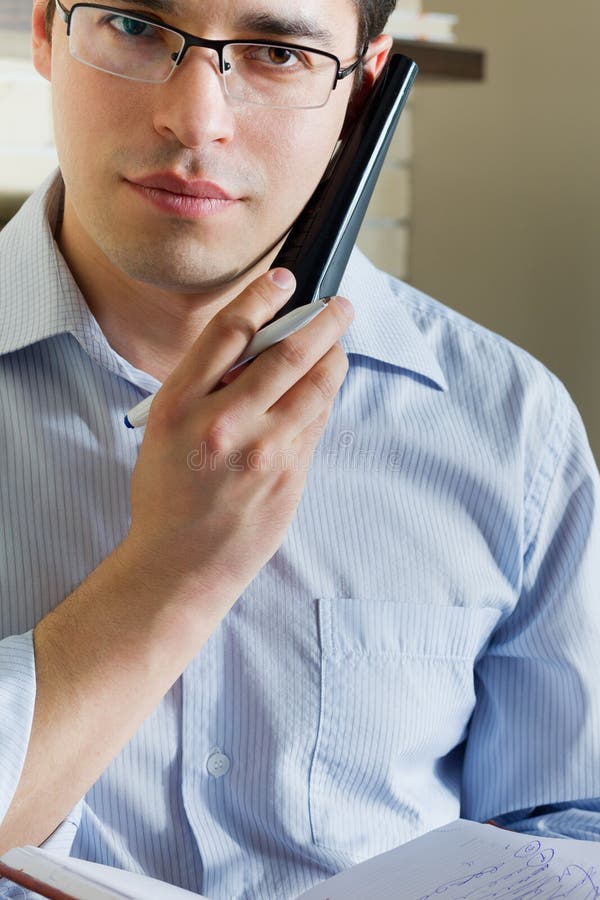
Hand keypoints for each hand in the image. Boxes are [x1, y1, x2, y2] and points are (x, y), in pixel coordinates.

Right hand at [122, 268, 352, 621]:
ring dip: (333, 358)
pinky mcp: (289, 477)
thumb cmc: (167, 494)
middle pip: (288, 353)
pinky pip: (317, 423)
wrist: (178, 565)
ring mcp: (261, 453)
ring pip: (316, 387)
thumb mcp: (164, 429)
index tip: (284, 278)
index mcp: (179, 405)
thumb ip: (204, 388)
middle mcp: (223, 424)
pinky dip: (323, 398)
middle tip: (341, 305)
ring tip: (337, 346)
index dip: (262, 296)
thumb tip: (258, 348)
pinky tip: (322, 389)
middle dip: (324, 320)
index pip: (229, 332)